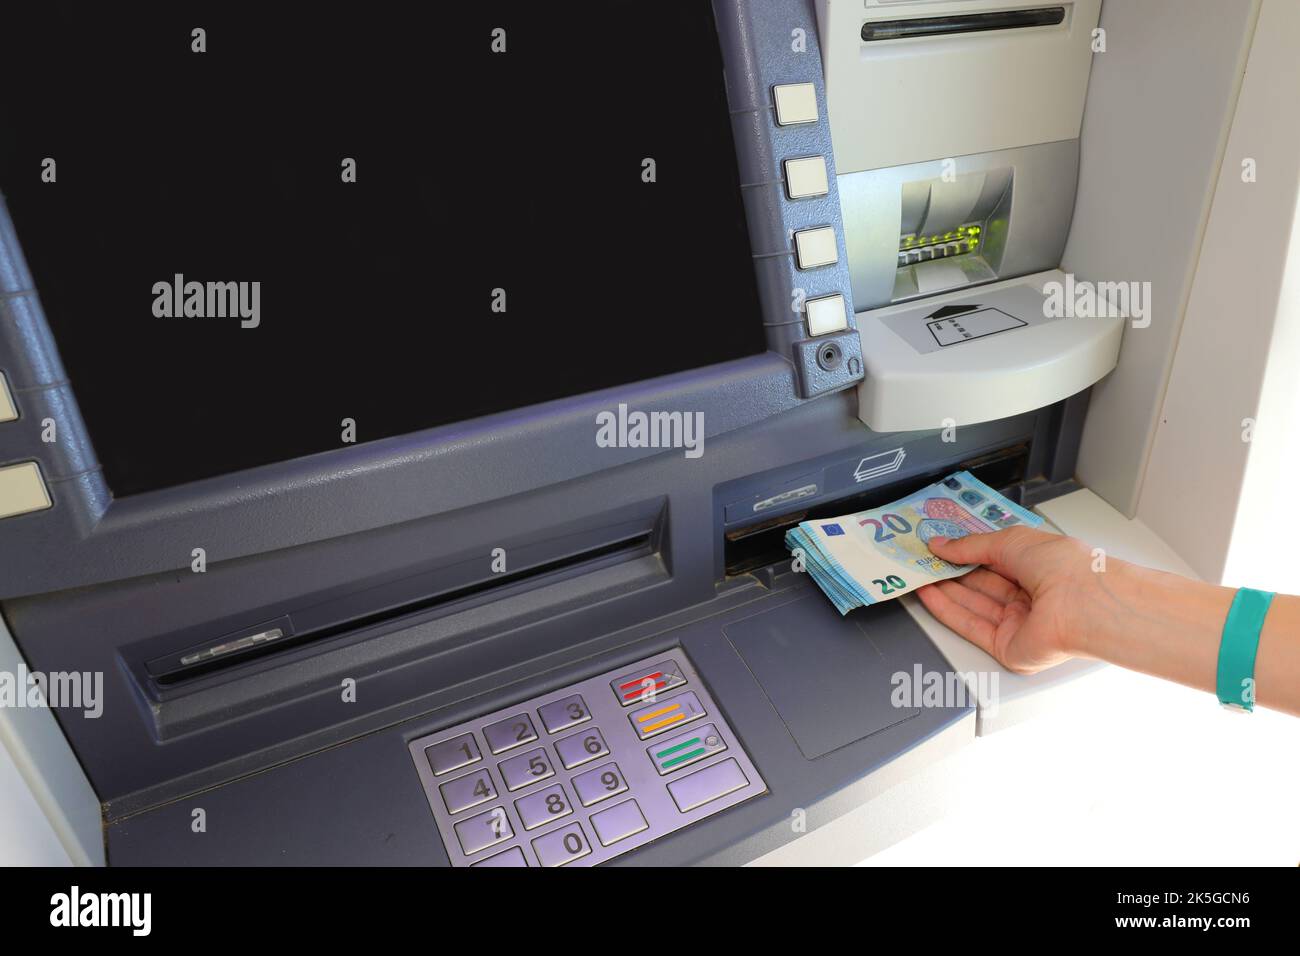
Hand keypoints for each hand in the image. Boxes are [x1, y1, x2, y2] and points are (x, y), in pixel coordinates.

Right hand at [917, 526, 1100, 674]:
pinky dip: (947, 610)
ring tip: (916, 573)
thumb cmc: (1064, 567)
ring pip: (973, 605)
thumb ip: (971, 545)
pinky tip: (928, 595)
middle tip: (920, 560)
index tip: (938, 546)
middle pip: (981, 584)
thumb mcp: (1010, 541)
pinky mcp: (1008, 647)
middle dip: (950, 571)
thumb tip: (941, 545)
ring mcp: (1019, 623)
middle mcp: (1031, 596)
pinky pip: (972, 627)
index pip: (994, 560)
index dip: (965, 553)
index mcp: (1039, 568)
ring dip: (944, 589)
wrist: (1085, 605)